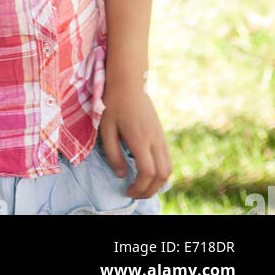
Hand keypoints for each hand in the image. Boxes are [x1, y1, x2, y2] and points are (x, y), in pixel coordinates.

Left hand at [98, 82, 171, 199]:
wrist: (128, 81)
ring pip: (168, 168)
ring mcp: (160, 136)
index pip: (147, 172)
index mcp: (140, 138)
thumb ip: (113, 154)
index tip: (127, 190)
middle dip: (150, 190)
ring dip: (158, 183)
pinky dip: (161, 172)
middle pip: (162, 175)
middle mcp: (154, 139)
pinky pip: (167, 159)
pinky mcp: (161, 133)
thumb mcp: (106, 128)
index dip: (139, 187)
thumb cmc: (113, 103)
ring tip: (142, 186)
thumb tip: (122, 175)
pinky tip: (147, 172)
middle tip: (134, 193)